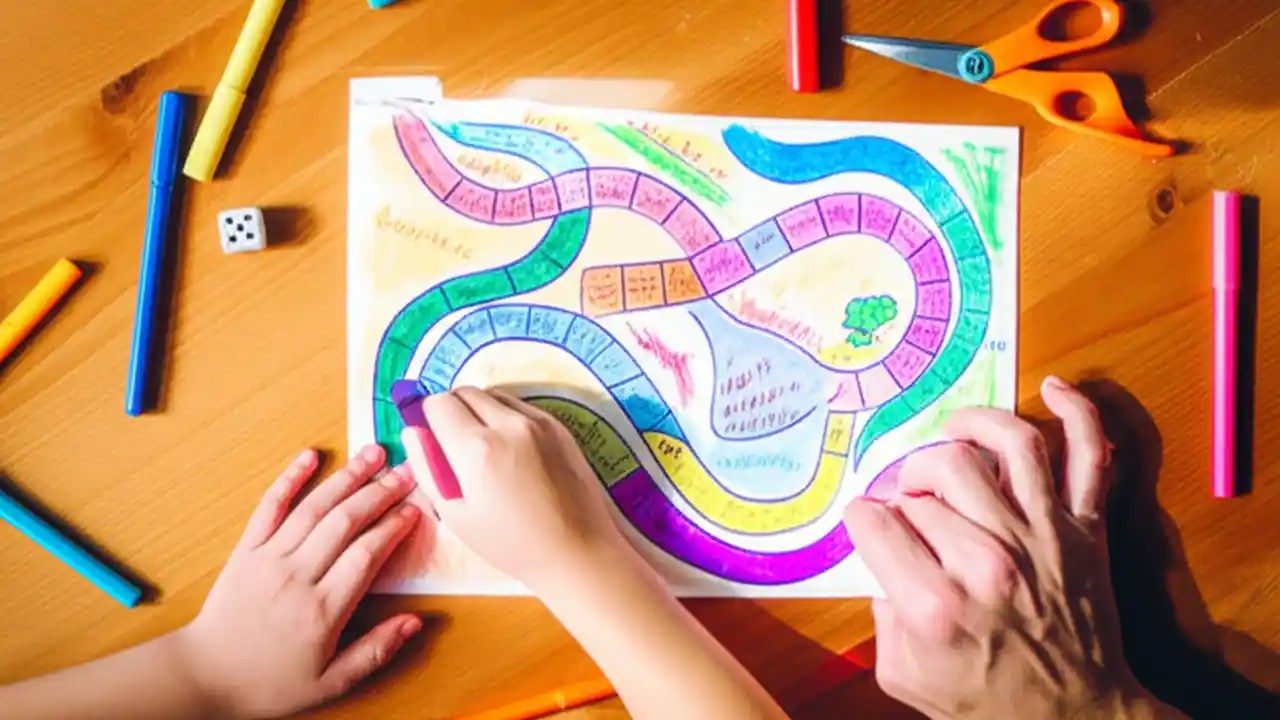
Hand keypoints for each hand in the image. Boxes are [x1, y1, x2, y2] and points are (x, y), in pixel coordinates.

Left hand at [175, 445, 422, 718]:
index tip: (415, 510)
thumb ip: (374, 651)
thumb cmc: (268, 683)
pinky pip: (269, 507)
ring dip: (346, 477)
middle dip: (380, 493)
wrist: (204, 676)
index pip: (367, 554)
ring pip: (313, 508)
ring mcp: (268, 559)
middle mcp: (296, 577)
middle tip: (407, 472)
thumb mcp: (330, 683)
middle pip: (345, 522)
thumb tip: (414, 622)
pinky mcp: (246, 550)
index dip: (394, 527)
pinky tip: (309, 456)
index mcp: (322, 610)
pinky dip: (289, 479)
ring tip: (373, 454)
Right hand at [401, 387, 629, 592]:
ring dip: (480, 411)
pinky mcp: (559, 425)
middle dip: (451, 411)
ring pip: (493, 395)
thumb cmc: (511, 544)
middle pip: (464, 392)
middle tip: (455, 446)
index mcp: (477, 449)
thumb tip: (412, 432)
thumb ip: (427, 468)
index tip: (433, 440)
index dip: (428, 419)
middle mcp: (508, 424)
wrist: (577, 550)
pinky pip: (520, 406)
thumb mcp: (456, 515)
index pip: (437, 403)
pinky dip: (506, 417)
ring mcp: (538, 421)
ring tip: (485, 450)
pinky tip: (512, 451)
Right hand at [844, 377, 1179, 719]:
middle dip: (906, 483)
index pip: (876, 521)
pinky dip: (1076, 412)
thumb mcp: (903, 673)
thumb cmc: (985, 703)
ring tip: (949, 440)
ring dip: (965, 431)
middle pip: (930, 480)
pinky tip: (1052, 388)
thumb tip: (882, 556)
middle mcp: (988, 560)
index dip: (864, 517)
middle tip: (908, 501)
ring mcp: (1043, 537)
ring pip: (999, 447)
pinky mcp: (1083, 529)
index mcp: (934, 602)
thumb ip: (880, 611)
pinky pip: (1088, 455)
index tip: (869, 524)